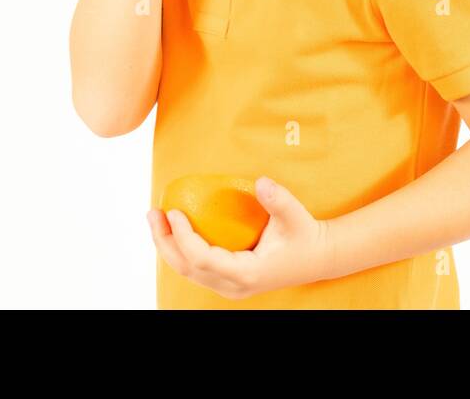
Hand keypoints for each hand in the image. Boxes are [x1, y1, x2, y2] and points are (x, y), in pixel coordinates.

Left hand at [147, 176, 333, 299]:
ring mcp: (229, 287)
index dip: (182, 237)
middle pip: (187, 268)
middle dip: (164, 242)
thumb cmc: (305, 235)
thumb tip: (261, 182)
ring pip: (188, 272)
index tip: (174, 211)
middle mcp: (233, 286)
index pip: (202, 259)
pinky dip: (180, 250)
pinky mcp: (227, 281)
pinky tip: (174, 229)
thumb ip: (278, 200)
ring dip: (168, 246)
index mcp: (247, 273)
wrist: (317, 257)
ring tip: (157, 219)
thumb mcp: (295, 215)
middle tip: (153, 213)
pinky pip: (196, 268)